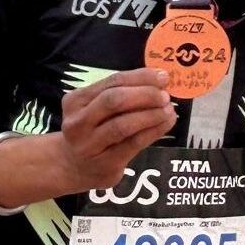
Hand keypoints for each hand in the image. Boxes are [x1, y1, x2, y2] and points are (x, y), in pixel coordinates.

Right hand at [56, 69, 175, 190]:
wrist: (77, 168)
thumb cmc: (94, 132)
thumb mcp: (97, 109)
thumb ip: (121, 94)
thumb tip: (158, 81)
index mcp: (76, 100)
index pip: (112, 82)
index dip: (140, 77)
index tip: (163, 76)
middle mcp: (78, 122)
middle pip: (115, 101)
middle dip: (145, 95)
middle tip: (165, 96)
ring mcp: (89, 144)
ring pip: (124, 124)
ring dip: (151, 114)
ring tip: (168, 110)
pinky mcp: (106, 162)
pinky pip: (134, 143)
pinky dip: (154, 131)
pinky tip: (166, 123)